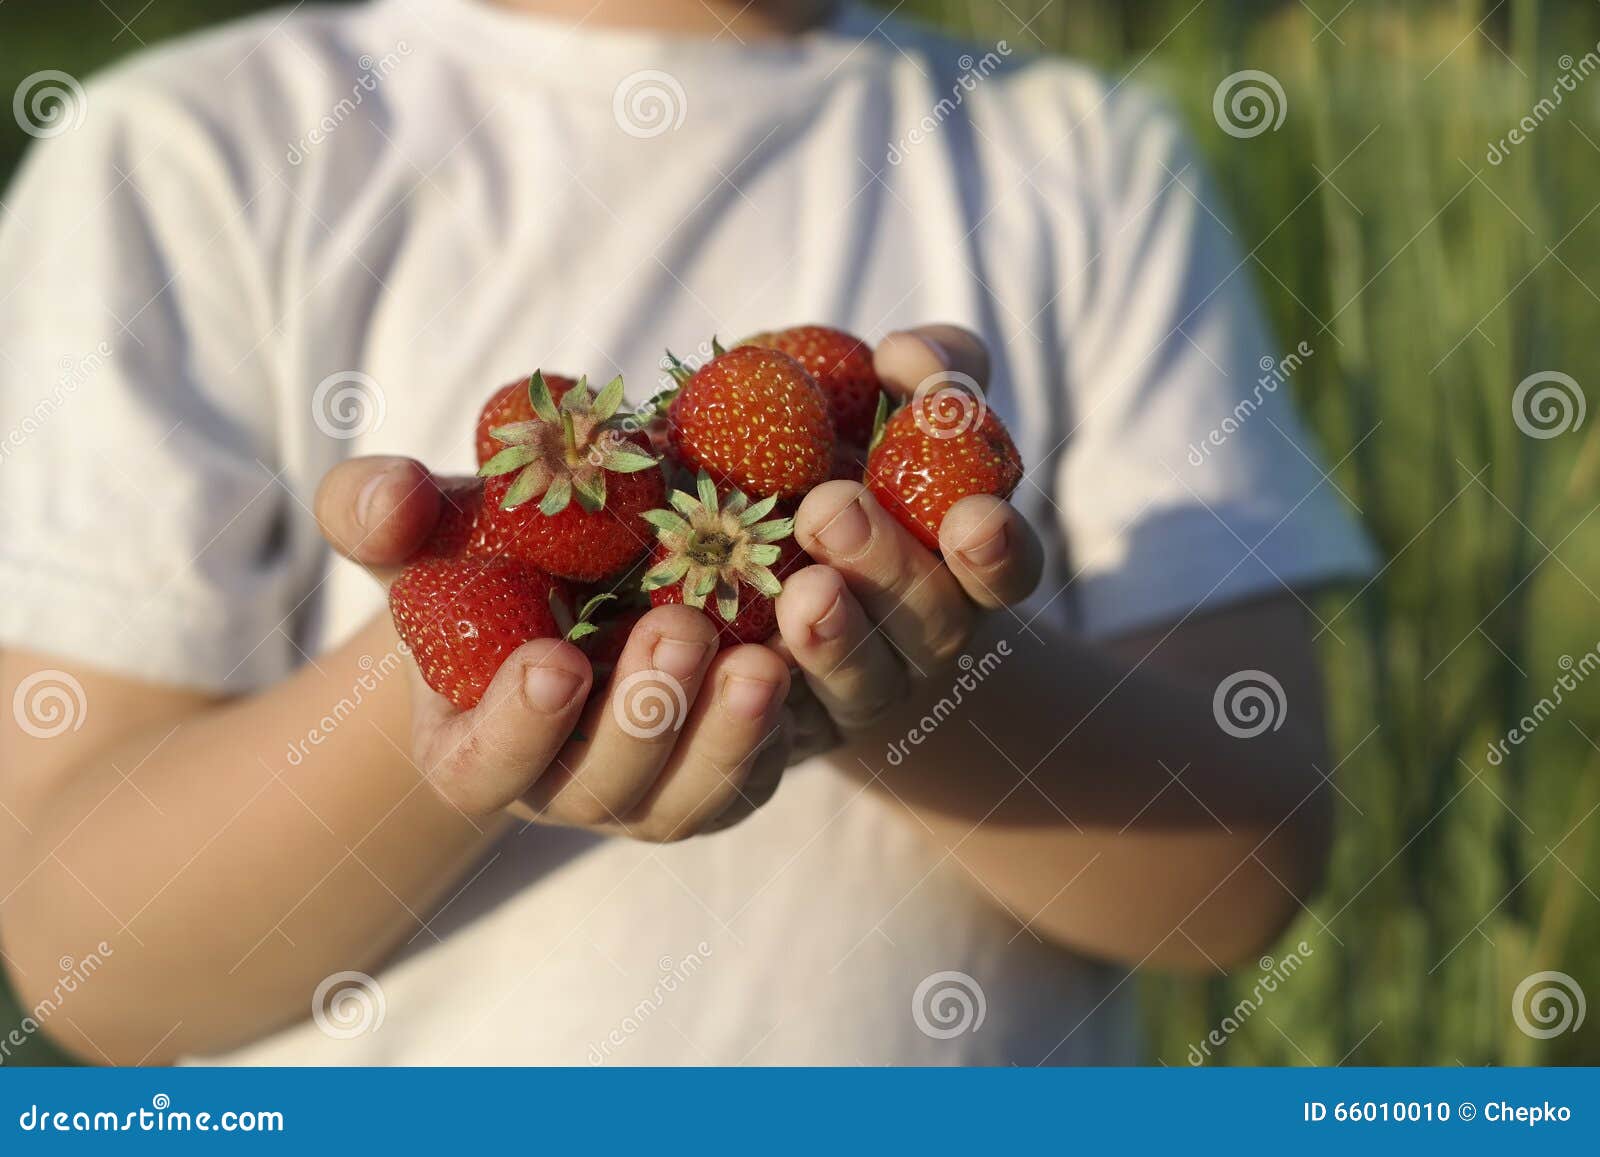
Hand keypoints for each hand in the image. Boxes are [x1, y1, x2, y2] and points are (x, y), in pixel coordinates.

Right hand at [313, 459, 792, 839]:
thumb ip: (380, 511)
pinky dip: (791, 721)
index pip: (485, 768)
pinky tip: (812, 649)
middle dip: (647, 717)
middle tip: (681, 631)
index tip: (554, 661)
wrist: (576, 572)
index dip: (517, 729)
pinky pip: (763, 768)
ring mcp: (655, 789)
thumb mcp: (428, 527)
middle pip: (608, 788)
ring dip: (732, 735)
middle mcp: (567, 789)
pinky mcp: (728, 769)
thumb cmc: (483, 555)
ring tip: (765, 657)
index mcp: (475, 749)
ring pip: (697, 798)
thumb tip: (385, 498)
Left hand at [775, 326, 1043, 742]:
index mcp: (966, 566)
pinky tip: (722, 655)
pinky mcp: (789, 730)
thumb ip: (930, 372)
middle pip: (930, 623)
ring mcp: (860, 691)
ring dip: (833, 638)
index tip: (974, 515)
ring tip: (800, 593)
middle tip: (831, 508)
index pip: (1006, 566)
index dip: (996, 550)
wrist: (788, 575)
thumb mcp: (901, 409)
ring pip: (860, 680)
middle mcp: (926, 639)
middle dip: (888, 567)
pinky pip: (777, 726)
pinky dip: (757, 694)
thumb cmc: (858, 466)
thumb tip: (909, 354)